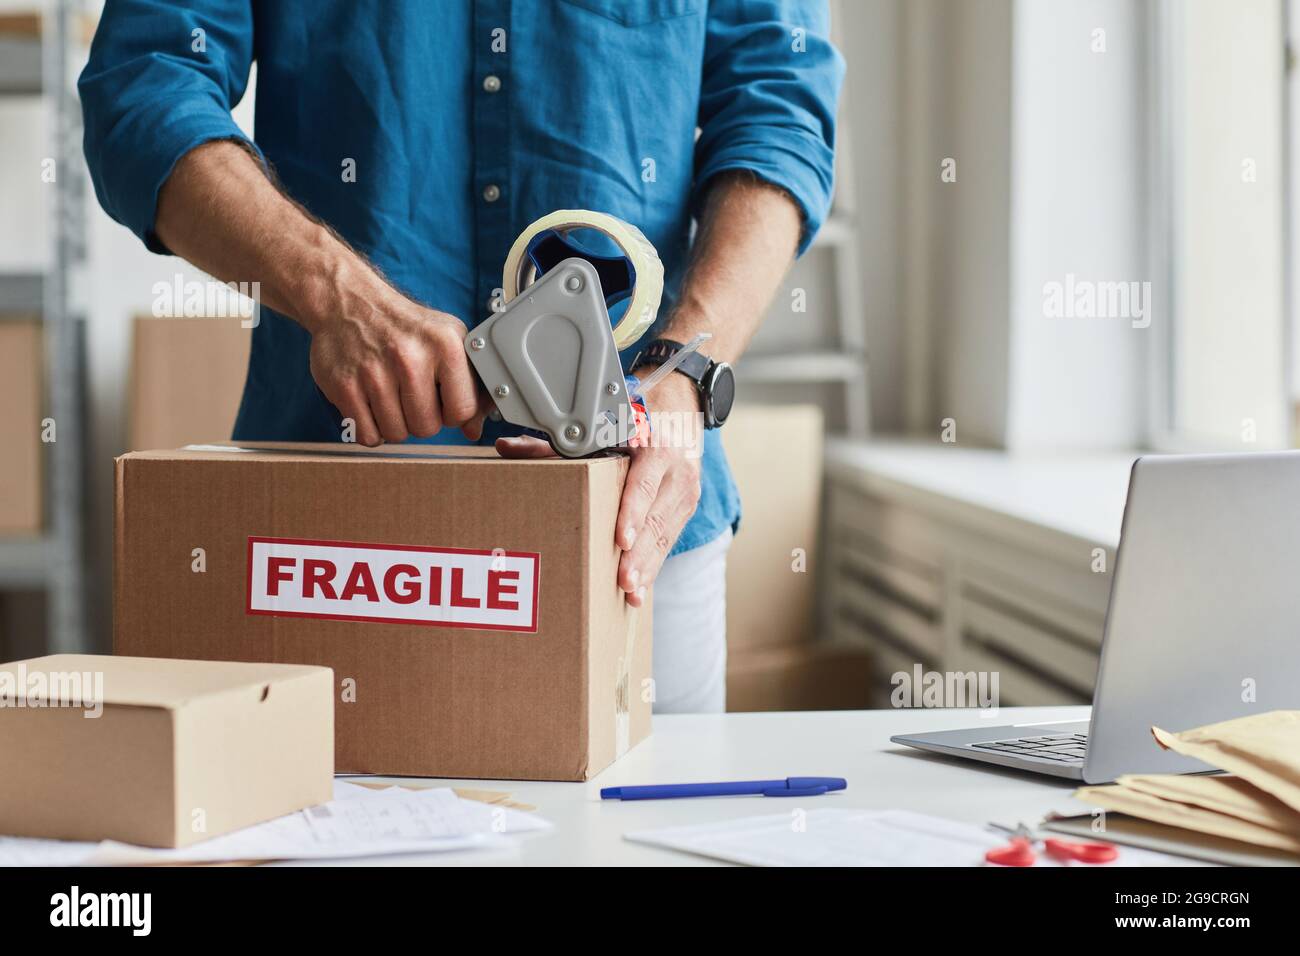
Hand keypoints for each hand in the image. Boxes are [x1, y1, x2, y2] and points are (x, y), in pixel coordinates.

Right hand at [306, 285, 487, 445]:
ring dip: (394, 424)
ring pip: (396, 434)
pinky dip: (369, 428)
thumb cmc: (404, 327)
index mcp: (445, 344)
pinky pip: (367, 436)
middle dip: (422, 419)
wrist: (348, 303)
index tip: (442, 400)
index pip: (462, 410)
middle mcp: (410, 357)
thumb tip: (473, 431)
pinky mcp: (343, 385)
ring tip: (390, 397)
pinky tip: (370, 404)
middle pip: (427, 428)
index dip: (453, 413)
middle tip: (411, 396)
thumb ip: (468, 385)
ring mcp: (374, 372)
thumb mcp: (447, 341)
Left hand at [496, 372, 703, 606]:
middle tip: (623, 579)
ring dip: (646, 566)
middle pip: (656, 517)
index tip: (622, 539)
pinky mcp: (685, 509)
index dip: (633, 512)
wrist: (678, 413)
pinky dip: (653, 566)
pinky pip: (668, 540)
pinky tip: (638, 592)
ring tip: (629, 591)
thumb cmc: (633, 420)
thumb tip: (507, 449)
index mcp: (656, 446)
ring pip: (665, 534)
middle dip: (640, 553)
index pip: (644, 483)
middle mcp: (676, 470)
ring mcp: (685, 492)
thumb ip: (554, 444)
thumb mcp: (599, 427)